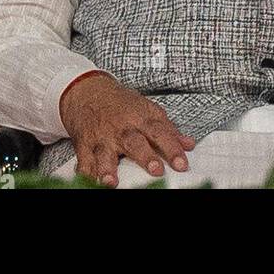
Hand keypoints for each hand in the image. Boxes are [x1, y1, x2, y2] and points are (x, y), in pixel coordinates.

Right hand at [59, 73, 195, 186]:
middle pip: (134, 142)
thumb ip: (168, 129)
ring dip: (108, 168)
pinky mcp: (84, 144)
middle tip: (156, 170)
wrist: (87, 90)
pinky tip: (89, 181)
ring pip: (105, 153)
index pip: (160, 132)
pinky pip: (84, 160)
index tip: (182, 164)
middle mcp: (122, 128)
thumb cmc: (121, 104)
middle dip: (144, 156)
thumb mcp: (147, 109)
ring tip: (111, 182)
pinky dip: (85, 172)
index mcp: (140, 118)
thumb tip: (189, 145)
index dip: (172, 148)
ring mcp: (102, 136)